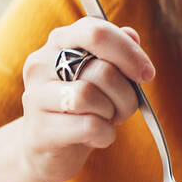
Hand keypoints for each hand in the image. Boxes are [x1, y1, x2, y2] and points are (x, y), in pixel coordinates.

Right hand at [19, 17, 155, 181]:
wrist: (50, 150)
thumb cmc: (83, 108)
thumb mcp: (102, 76)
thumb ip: (116, 52)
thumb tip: (132, 35)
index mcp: (59, 42)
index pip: (96, 31)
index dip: (129, 52)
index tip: (147, 74)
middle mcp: (40, 64)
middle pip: (101, 70)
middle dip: (126, 93)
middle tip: (124, 106)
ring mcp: (35, 97)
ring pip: (89, 96)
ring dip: (112, 113)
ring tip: (106, 119)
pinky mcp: (39, 131)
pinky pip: (88, 126)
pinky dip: (105, 135)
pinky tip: (98, 137)